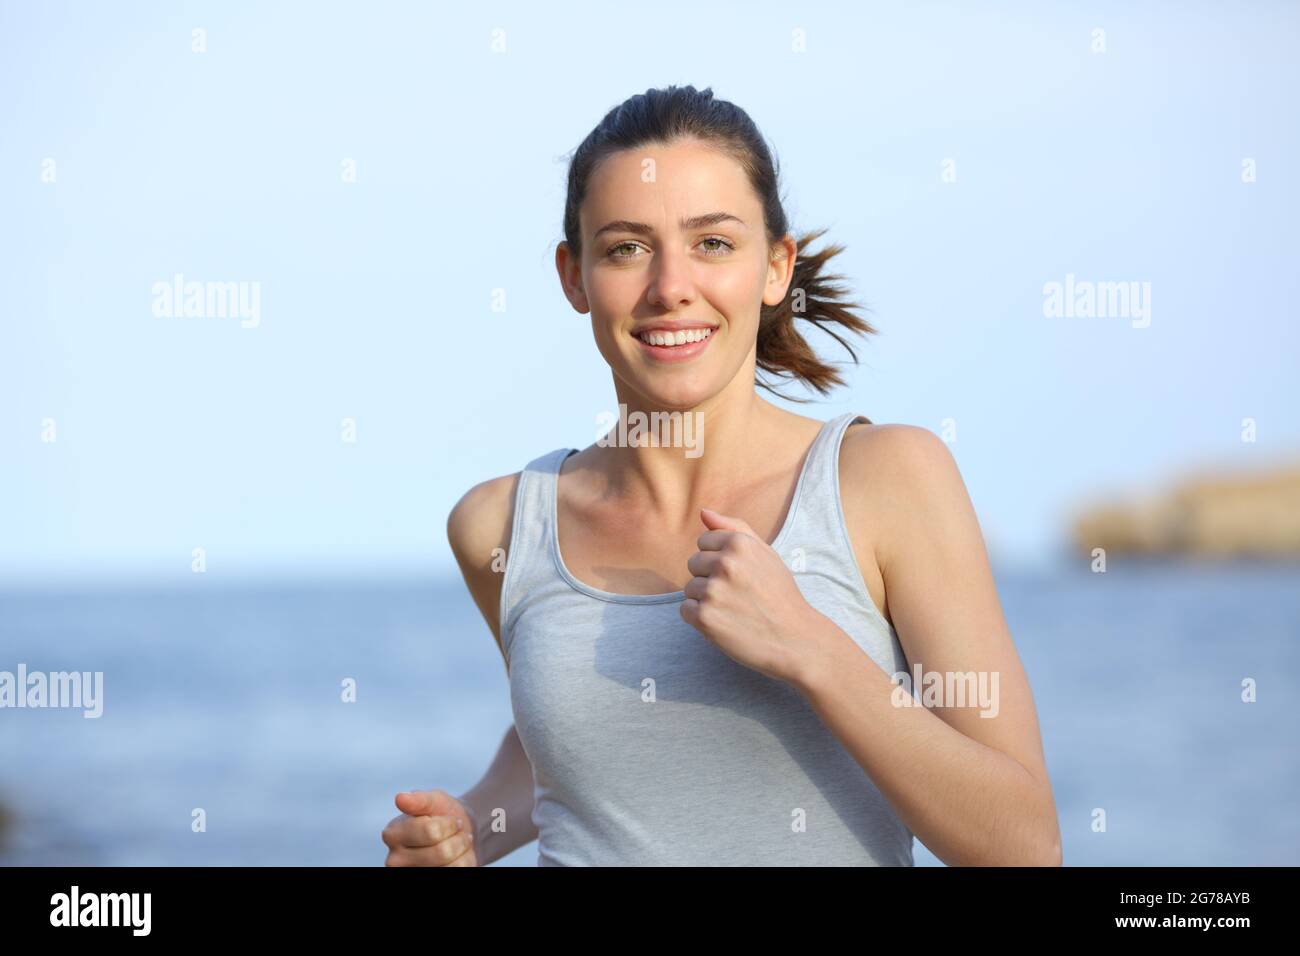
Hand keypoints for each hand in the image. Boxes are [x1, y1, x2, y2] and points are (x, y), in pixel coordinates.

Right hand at [381, 789, 477, 866]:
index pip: (431, 832)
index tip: (450, 820)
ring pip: (450, 865)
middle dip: (457, 838)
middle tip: (455, 833)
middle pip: (442, 852)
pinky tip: (456, 857)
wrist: (458, 833)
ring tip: (456, 844)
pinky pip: (458, 872)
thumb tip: (400, 798)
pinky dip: (464, 862)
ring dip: (461, 850)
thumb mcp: (434, 800)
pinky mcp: (427, 882)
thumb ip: (419, 799)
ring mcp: (410, 873)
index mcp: (392, 835)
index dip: (449, 823)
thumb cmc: (442, 814)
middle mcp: (395, 860)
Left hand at [680, 507, 822, 683]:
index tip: (739, 575)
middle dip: (710, 577)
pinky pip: (686, 610)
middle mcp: (725, 564)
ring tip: (734, 610)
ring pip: (690, 588)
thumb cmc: (780, 595)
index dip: (719, 559)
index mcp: (739, 543)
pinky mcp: (705, 618)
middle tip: (737, 595)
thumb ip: (734, 528)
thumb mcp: (766, 553)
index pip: (703, 542)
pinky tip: (725, 623)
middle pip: (693, 563)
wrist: (795, 640)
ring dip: (706, 600)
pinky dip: (701, 619)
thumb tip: (703, 512)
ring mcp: (714, 591)